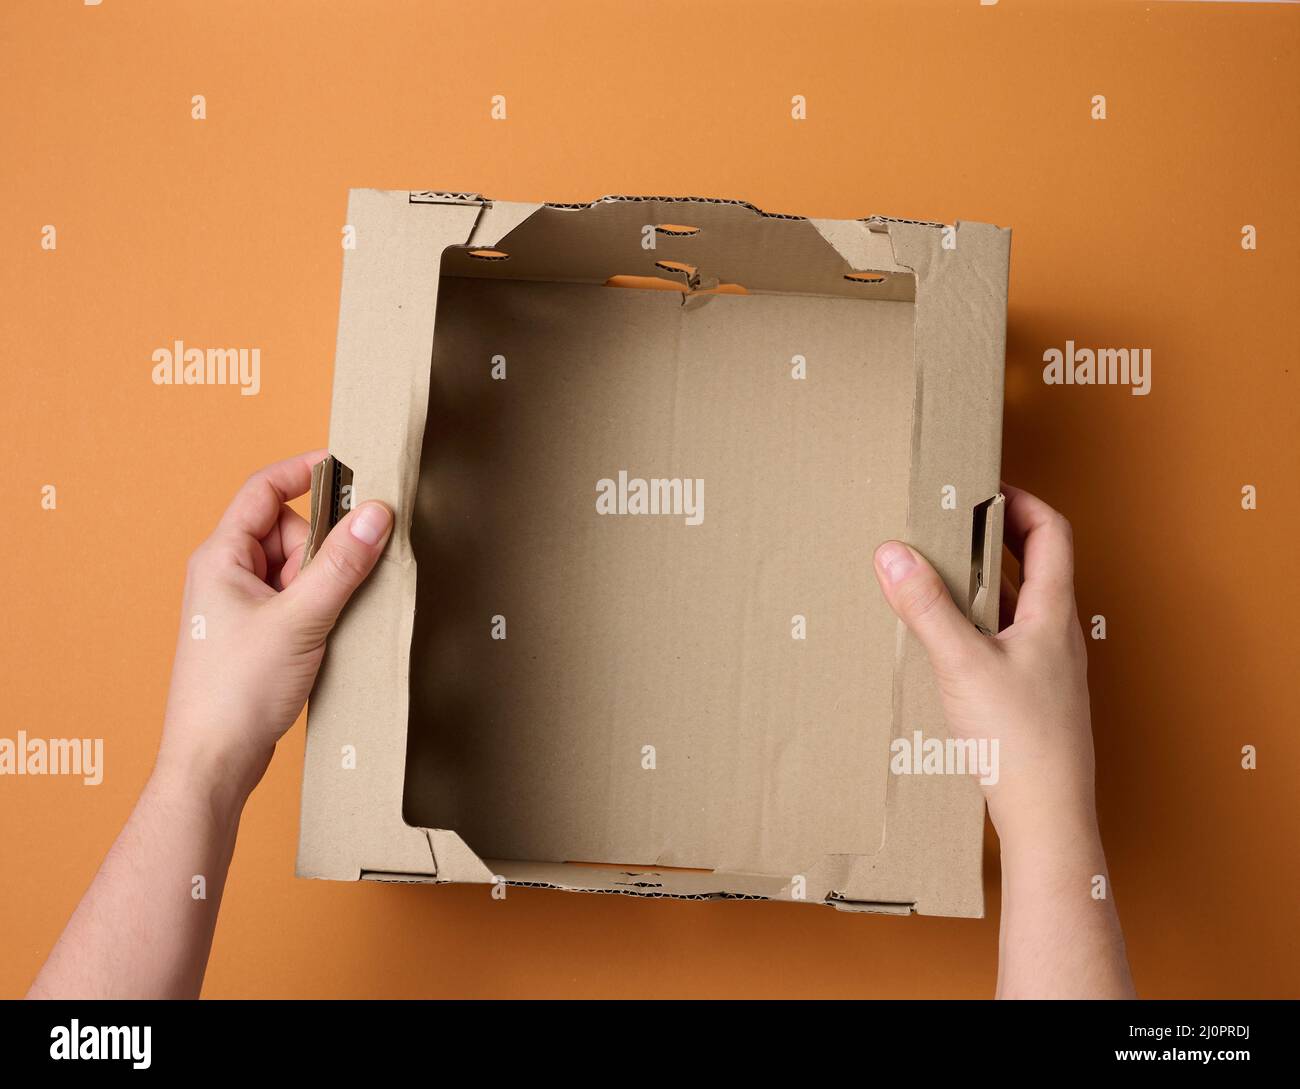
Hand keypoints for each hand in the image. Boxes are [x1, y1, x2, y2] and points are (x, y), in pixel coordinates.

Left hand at [157, 452, 392, 811]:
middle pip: (290, 531)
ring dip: (326, 584)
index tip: (350, 469)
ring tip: (330, 622)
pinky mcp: (258, 636)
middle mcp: (226, 576)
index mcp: (221, 557)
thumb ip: (340, 565)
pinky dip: (321, 609)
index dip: (305, 472)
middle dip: (324, 549)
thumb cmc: (236, 691)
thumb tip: (376, 514)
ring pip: (298, 569)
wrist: (213, 761)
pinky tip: (330, 636)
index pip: (264, 490)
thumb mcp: (300, 619)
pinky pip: (299, 601)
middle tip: (339, 583)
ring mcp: (242, 607)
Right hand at [871, 483, 1094, 844]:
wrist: (1047, 817)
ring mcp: (1049, 668)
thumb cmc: (1019, 741)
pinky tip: (947, 643)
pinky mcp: (1033, 698)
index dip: (1020, 501)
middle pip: (1039, 564)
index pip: (1051, 531)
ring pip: (1023, 605)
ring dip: (988, 580)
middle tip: (953, 523)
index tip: (980, 487)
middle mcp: (1058, 635)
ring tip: (943, 574)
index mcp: (1053, 613)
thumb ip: (926, 606)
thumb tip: (892, 552)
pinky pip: (1010, 640)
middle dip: (997, 535)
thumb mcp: (961, 663)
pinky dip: (982, 623)